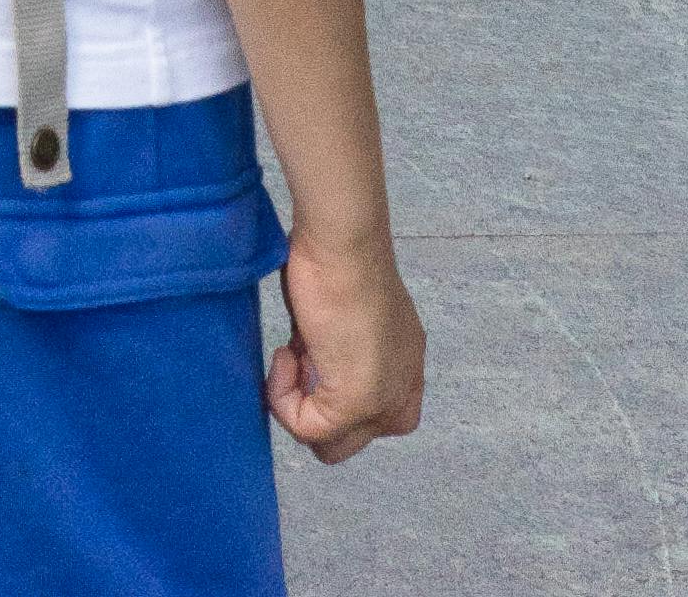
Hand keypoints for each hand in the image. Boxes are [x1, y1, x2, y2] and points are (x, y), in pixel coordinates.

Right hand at [264, 227, 424, 463]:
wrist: (343, 240)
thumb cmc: (335, 257)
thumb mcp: (339, 313)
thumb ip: (336, 348)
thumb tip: (309, 363)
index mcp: (405, 363)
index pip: (370, 416)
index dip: (326, 389)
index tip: (306, 350)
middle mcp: (403, 388)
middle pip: (351, 439)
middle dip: (313, 406)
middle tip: (296, 359)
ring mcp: (383, 400)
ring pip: (331, 446)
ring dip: (297, 408)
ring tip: (290, 357)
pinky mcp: (355, 403)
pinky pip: (308, 430)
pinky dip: (282, 400)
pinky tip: (283, 355)